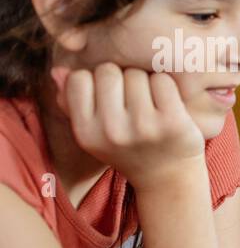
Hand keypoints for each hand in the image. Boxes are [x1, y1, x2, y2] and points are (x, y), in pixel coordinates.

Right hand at [52, 63, 204, 189]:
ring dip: (145, 82)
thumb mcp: (95, 133)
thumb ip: (73, 102)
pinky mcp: (173, 122)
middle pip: (109, 71)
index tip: (109, 95)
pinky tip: (169, 104)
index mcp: (86, 133)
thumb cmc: (129, 147)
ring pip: (137, 73)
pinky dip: (167, 87)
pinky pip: (163, 81)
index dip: (95, 81)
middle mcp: (112, 131)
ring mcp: (143, 127)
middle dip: (121, 78)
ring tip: (150, 104)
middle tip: (133, 100)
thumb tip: (58, 70)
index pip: (79, 79)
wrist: (169, 177)